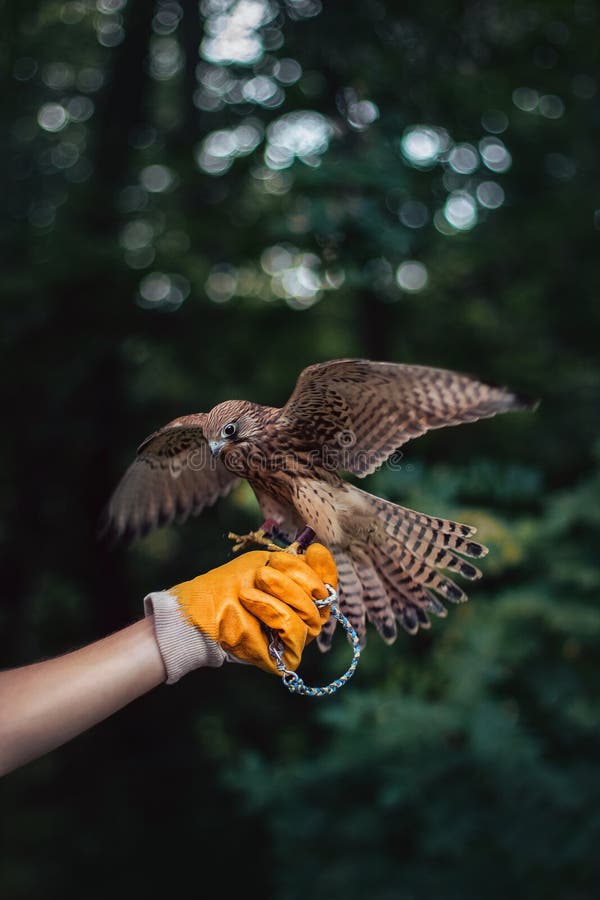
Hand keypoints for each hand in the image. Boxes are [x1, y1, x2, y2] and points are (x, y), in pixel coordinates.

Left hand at [144, 544, 337, 682]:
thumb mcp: (264, 564)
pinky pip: (296, 631)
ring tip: (256, 583)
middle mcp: (302, 619)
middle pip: (324, 598)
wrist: (200, 611)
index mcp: (300, 597)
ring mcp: (294, 639)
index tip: (313, 550)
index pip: (328, 584)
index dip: (325, 567)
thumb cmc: (228, 586)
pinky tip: (251, 601)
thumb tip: (318, 552)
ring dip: (283, 592)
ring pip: (312, 614)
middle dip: (297, 578)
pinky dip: (274, 611)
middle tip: (266, 572)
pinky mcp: (285, 657)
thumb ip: (295, 562)